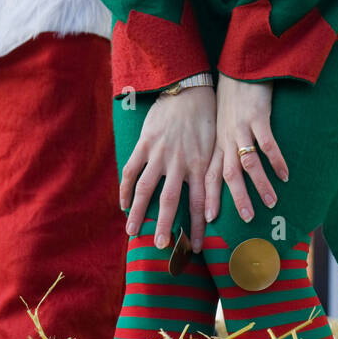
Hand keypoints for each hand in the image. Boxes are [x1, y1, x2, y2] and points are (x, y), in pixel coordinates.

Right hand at [120, 86, 215, 254]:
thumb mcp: (214, 148)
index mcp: (199, 165)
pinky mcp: (145, 143)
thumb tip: (213, 204)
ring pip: (146, 188)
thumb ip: (211, 175)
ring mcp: (160, 153)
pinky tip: (123, 203)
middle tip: (161, 246)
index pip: (199, 204)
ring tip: (133, 231)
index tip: (195, 248)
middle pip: (169, 200)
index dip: (196, 227)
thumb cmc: (206, 121)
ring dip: (138, 211)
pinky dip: (125, 188)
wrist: (189, 90)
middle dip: (165, 225)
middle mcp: (179, 163)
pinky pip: (131, 170)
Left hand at [204, 74, 288, 224]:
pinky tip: (285, 174)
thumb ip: (225, 146)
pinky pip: (267, 143)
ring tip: (272, 202)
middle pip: (228, 174)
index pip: (209, 175)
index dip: (209, 197)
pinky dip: (275, 161)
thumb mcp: (222, 125)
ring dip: (260, 184)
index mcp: (217, 142)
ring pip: (248, 162)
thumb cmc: (232, 99)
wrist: (239, 68)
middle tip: (247, 220)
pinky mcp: (257, 117)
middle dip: (236, 199)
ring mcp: (241, 128)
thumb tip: (231, 171)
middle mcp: (226, 138)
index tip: (210, 219)